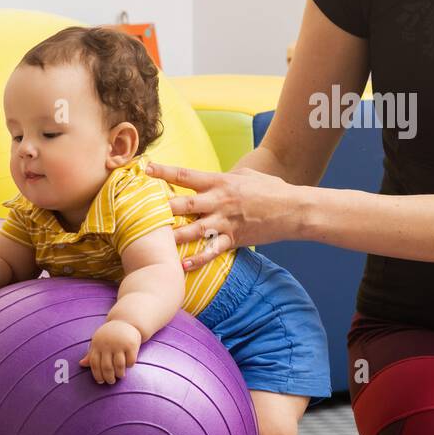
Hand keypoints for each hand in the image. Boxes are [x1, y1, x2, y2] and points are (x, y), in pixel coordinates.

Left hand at [80, 319, 141, 385]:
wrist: (126, 321)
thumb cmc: (109, 335)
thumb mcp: (98, 342)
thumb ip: (91, 354)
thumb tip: (81, 364)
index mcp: (97, 344)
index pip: (94, 363)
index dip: (97, 375)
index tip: (100, 381)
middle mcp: (107, 345)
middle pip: (106, 367)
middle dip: (109, 377)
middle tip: (111, 382)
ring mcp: (120, 344)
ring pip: (119, 365)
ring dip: (119, 374)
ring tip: (120, 376)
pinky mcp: (131, 344)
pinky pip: (130, 361)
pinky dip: (129, 366)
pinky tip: (128, 366)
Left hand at [144, 163, 306, 269]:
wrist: (294, 209)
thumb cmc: (271, 189)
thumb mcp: (246, 175)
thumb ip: (226, 177)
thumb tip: (213, 177)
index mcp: (220, 181)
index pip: (185, 175)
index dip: (164, 171)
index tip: (146, 168)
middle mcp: (218, 201)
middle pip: (183, 204)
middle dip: (160, 208)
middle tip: (139, 211)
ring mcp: (226, 221)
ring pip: (192, 230)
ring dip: (173, 237)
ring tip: (153, 243)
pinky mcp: (234, 238)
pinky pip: (212, 251)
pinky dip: (198, 260)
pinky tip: (183, 266)